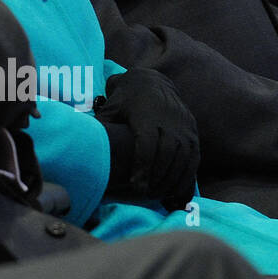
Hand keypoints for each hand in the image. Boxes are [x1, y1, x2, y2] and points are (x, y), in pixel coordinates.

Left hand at [94, 68, 199, 210]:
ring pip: (184, 158)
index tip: (136, 186)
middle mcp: (170, 120)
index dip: (142, 167)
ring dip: (173, 181)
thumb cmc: (125, 99)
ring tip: (159, 197)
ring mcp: (184, 126)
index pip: (147, 144)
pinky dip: (187, 177)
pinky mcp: (193, 132)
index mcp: (147, 114)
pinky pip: (194, 158)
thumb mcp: (110, 108)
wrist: (151, 81)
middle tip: (146, 196)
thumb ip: (102, 127)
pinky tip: (177, 193)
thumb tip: (83, 145)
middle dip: (157, 178)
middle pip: (167, 154)